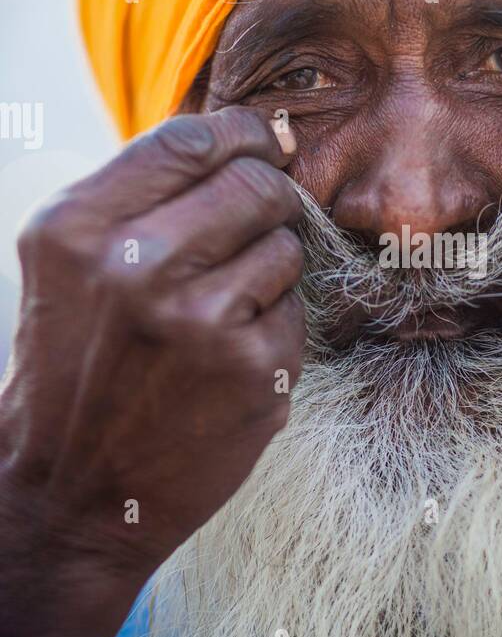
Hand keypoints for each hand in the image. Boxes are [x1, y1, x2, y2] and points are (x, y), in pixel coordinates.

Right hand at [0, 106, 304, 636]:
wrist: (72, 498)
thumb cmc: (76, 372)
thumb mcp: (71, 266)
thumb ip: (144, 197)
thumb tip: (253, 139)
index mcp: (80, 228)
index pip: (192, 138)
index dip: (241, 137)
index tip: (260, 148)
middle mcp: (137, 265)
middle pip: (255, 184)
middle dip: (265, 202)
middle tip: (246, 238)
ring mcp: (201, 320)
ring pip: (285, 248)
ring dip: (266, 274)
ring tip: (213, 320)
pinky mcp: (254, 371)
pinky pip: (296, 313)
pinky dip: (273, 333)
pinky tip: (227, 367)